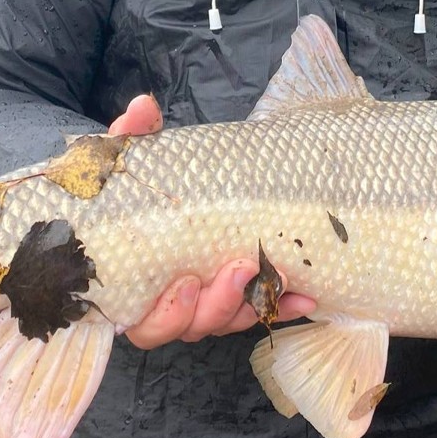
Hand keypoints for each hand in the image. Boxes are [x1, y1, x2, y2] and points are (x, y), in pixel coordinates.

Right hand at [107, 95, 317, 348]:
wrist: (163, 192)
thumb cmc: (136, 190)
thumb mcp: (130, 162)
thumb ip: (131, 139)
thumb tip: (143, 108)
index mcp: (133, 282)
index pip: (143, 322)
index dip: (165, 314)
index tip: (187, 281)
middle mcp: (165, 303)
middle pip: (186, 329)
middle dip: (218, 305)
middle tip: (241, 268)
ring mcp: (202, 304)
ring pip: (223, 323)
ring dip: (252, 304)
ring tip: (280, 275)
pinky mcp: (235, 300)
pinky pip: (257, 311)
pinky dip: (282, 306)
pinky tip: (306, 297)